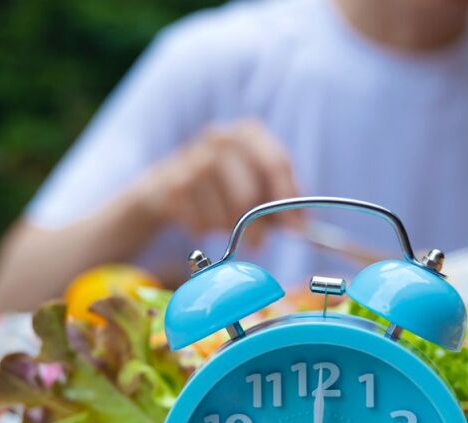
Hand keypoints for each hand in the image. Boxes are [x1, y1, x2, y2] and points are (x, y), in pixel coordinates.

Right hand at [135, 119, 300, 235]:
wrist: (165, 185)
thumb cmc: (222, 185)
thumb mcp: (254, 183)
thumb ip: (281, 200)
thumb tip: (302, 226)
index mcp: (247, 133)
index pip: (276, 164)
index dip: (288, 200)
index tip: (297, 229)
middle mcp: (220, 138)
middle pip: (249, 194)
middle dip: (257, 226)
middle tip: (258, 244)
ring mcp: (192, 159)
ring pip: (225, 214)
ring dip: (229, 229)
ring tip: (224, 224)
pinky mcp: (173, 185)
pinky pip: (201, 223)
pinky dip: (206, 229)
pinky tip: (201, 219)